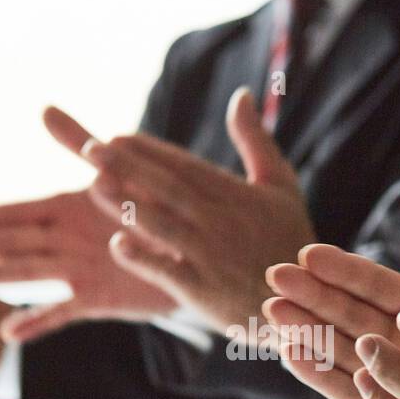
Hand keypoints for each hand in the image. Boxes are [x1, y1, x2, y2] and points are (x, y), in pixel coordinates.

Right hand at [0, 111, 177, 342]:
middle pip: (12, 243)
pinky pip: (64, 311)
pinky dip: (39, 321)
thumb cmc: (154, 204)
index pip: (16, 212)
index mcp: (66, 209)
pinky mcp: (99, 299)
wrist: (196, 247)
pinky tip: (9, 332)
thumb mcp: (118, 168)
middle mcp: (65, 240)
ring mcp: (79, 270)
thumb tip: (43, 109)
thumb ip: (79, 143)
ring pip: (28, 274)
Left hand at [58, 87, 315, 339]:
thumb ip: (256, 140)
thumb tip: (242, 94)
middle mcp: (219, 221)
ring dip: (128, 204)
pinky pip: (169, 271)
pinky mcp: (204, 290)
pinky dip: (144, 258)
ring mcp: (210, 256)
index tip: (116, 136)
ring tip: (95, 184)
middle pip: (167, 188)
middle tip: (90, 149)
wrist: (309, 304)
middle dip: (128, 167)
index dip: (149, 151)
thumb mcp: (280, 185)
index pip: (184, 166)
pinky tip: (117, 243)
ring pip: (163, 224)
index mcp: (235, 194)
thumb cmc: (291, 242)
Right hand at [262, 185, 399, 398]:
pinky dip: (328, 379)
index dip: (346, 270)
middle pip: (354, 319)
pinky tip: (297, 357)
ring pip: (349, 355)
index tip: (310, 254)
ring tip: (273, 318)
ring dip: (312, 335)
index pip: (382, 288)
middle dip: (314, 300)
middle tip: (274, 279)